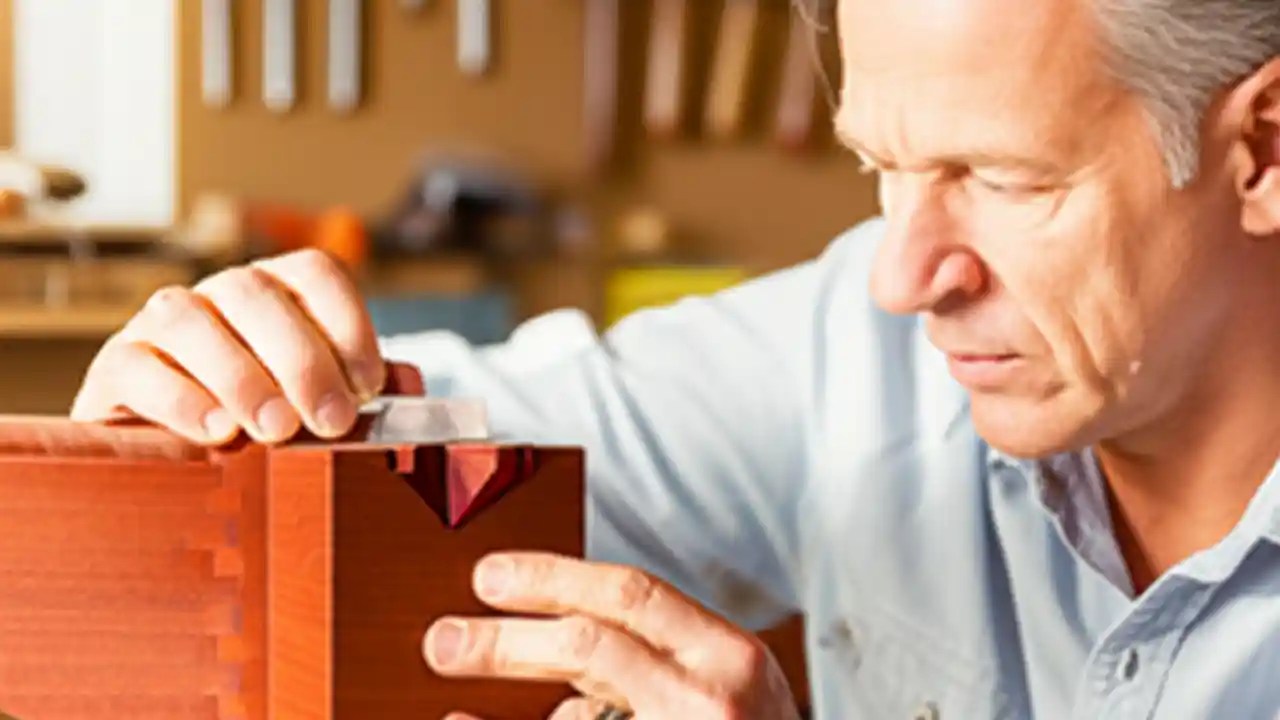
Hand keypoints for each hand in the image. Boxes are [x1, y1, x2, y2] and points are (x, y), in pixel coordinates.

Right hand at [71, 249, 384, 443]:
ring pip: (191, 320)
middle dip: (302, 360)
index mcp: (278, 291)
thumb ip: (362, 391)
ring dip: (241, 375)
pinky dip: (180, 398)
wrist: (171, 454)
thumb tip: (412, 388)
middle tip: (329, 420)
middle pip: (257, 295)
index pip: (316, 273)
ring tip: (275, 428)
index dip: (347, 323)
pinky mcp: (118, 365)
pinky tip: (216, 432)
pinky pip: (139, 366)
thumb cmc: (262, 422)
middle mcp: (219, 295)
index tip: (369, 385)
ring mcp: (162, 323)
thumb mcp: (316, 403)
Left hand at [423, 552, 800, 719]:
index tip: (492, 577)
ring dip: (504, 682)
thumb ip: (661, 652)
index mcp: (729, 657)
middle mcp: (707, 698)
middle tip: (445, 638)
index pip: (632, 595)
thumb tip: (561, 635)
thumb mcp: (728, 682)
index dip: (552, 578)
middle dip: (507, 640)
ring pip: (573, 711)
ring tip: (453, 667)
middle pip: (590, 647)